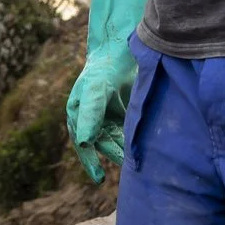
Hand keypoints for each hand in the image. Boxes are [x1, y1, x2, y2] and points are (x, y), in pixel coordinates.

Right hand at [66, 0, 154, 182]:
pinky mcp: (123, 110)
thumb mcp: (97, 89)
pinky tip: (146, 145)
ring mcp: (107, 114)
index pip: (84, 143)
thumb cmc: (105, 66)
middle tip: (129, 168)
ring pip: (116, 139)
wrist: (122, 46)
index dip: (90, 161)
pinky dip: (134, 138)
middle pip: (101, 143)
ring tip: (139, 161)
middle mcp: (91, 117)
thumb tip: (83, 140)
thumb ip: (91, 114)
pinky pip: (127, 130)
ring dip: (125, 149)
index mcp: (78, 113)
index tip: (99, 179)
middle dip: (113, 155)